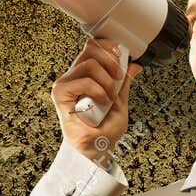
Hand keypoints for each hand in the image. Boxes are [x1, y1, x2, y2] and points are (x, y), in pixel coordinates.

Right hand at [51, 37, 141, 165]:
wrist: (95, 149)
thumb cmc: (104, 129)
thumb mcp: (120, 102)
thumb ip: (124, 83)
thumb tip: (135, 65)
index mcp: (86, 75)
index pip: (92, 47)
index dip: (107, 46)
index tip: (120, 55)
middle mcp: (74, 76)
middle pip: (90, 49)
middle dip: (111, 62)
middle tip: (118, 78)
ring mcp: (66, 83)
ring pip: (90, 64)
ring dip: (106, 81)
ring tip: (108, 98)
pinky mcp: (61, 93)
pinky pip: (84, 81)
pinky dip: (98, 91)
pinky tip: (101, 102)